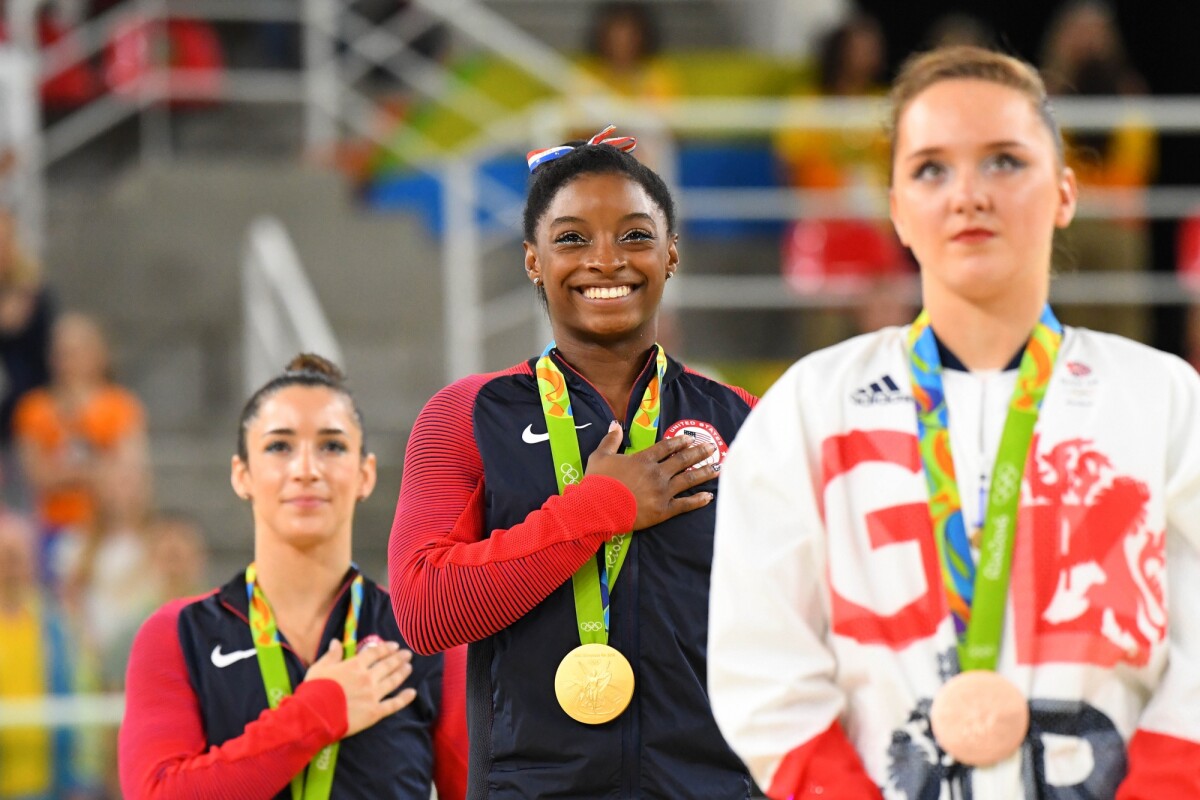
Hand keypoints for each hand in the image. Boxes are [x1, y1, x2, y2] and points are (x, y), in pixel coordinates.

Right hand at [304, 639, 416, 736]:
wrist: (314, 716)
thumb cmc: (314, 690)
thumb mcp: (319, 668)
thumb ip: (331, 655)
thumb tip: (336, 642)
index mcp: (355, 665)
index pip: (375, 652)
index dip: (386, 648)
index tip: (395, 646)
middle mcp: (368, 678)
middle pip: (388, 665)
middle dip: (399, 658)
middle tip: (408, 654)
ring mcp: (373, 695)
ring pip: (393, 681)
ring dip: (402, 673)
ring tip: (409, 667)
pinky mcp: (375, 712)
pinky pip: (393, 704)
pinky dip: (404, 698)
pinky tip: (412, 693)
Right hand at [585, 421, 717, 530]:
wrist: (597, 508)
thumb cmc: (597, 482)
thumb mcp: (600, 456)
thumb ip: (610, 440)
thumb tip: (615, 424)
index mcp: (643, 459)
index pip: (666, 447)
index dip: (679, 442)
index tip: (690, 438)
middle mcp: (657, 473)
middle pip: (683, 460)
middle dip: (699, 452)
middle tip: (712, 448)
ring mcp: (663, 492)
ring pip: (689, 479)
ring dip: (705, 472)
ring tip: (718, 467)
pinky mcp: (664, 510)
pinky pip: (685, 504)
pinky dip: (698, 500)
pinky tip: (709, 496)